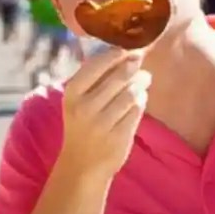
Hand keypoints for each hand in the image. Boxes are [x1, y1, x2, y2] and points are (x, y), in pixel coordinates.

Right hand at [59, 47, 149, 179]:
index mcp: (71, 94)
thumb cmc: (82, 124)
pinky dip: (141, 101)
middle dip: (133, 67)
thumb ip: (94, 77)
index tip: (127, 49)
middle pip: (118, 77)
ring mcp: (102, 123)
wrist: (82, 164)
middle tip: (139, 62)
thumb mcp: (77, 100)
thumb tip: (124, 51)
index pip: (95, 64)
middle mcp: (84, 107)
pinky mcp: (118, 136)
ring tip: (142, 80)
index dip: (115, 54)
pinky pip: (137, 109)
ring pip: (131, 93)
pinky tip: (139, 100)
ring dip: (140, 84)